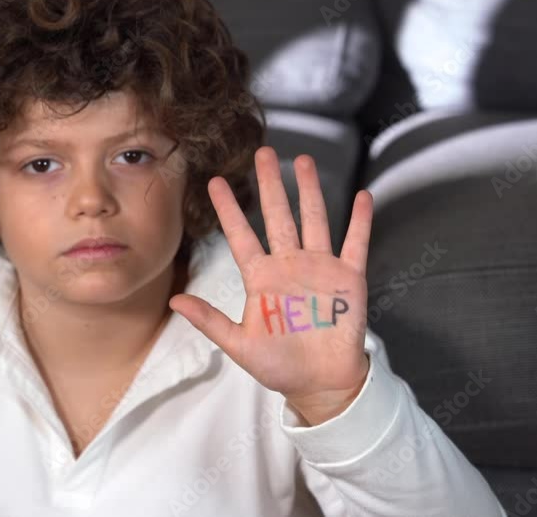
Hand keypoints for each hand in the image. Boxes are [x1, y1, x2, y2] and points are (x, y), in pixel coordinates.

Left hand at [169, 146, 373, 425]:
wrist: (320, 384)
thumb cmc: (279, 366)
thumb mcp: (239, 345)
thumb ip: (210, 320)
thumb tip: (175, 300)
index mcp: (261, 278)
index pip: (241, 236)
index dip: (229, 210)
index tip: (213, 182)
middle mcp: (289, 265)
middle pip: (278, 216)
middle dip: (272, 185)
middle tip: (264, 152)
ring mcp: (320, 268)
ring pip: (314, 220)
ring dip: (311, 192)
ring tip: (304, 161)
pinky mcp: (348, 278)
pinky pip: (355, 244)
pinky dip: (359, 221)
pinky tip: (361, 196)